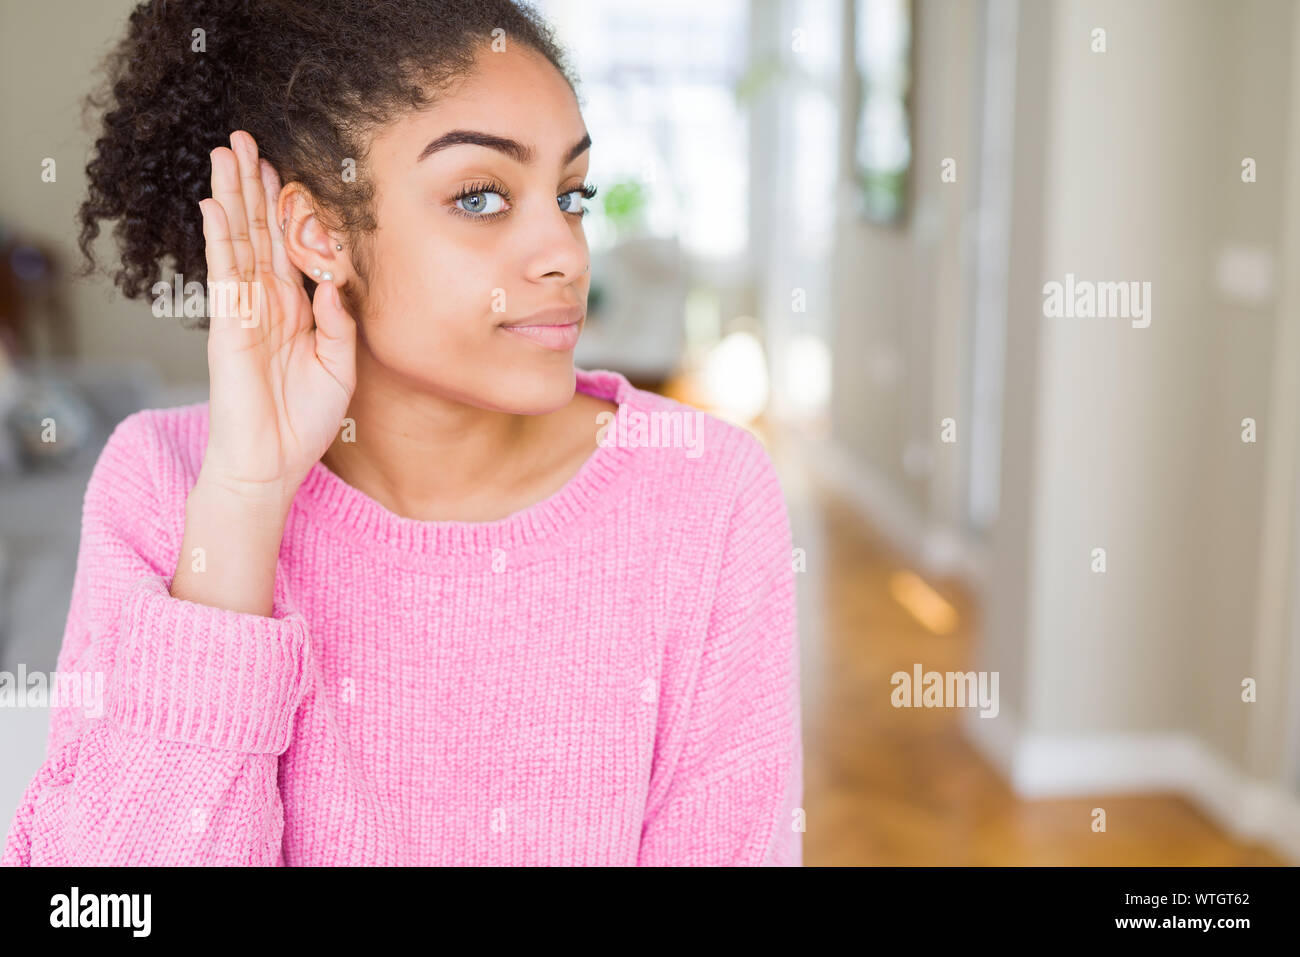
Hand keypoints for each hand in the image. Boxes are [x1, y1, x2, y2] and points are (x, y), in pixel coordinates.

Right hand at [196, 130, 356, 505]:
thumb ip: (339, 323)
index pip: (289, 248)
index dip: (287, 209)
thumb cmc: (305, 422)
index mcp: (295, 312)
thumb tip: (334, 281)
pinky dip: (219, 238)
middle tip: (246, 139)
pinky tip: (212, 205)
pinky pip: (224, 274)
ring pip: (239, 241)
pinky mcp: (228, 325)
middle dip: (253, 186)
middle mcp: (267, 303)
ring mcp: (245, 311)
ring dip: (232, 196)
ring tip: (226, 152)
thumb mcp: (340, 368)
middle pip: (259, 232)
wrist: (272, 463)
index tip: (285, 170)